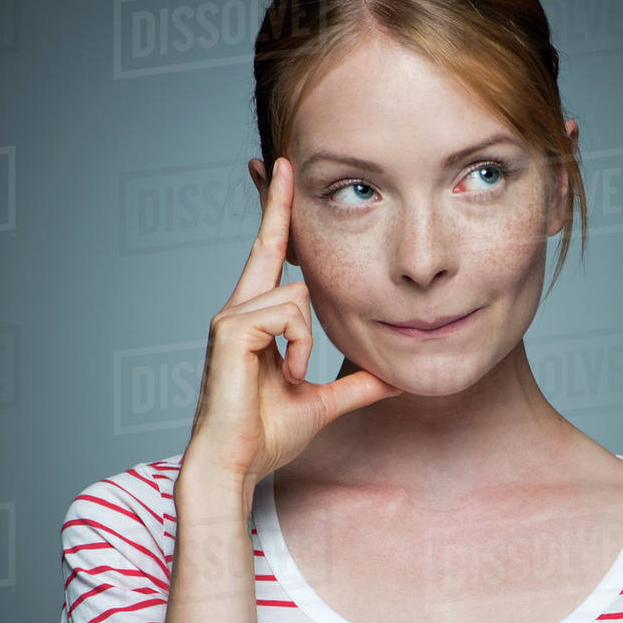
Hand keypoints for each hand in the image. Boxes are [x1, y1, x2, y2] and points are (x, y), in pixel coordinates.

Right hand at [182, 156, 401, 491]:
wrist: (236, 463)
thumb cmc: (267, 434)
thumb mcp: (323, 402)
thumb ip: (356, 386)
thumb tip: (391, 379)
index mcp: (259, 318)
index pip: (271, 256)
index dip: (277, 216)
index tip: (282, 177)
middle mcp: (240, 306)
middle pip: (268, 242)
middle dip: (275, 200)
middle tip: (282, 159)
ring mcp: (232, 314)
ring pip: (298, 294)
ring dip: (308, 339)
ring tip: (293, 375)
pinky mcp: (231, 328)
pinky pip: (288, 315)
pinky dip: (298, 347)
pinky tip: (286, 374)